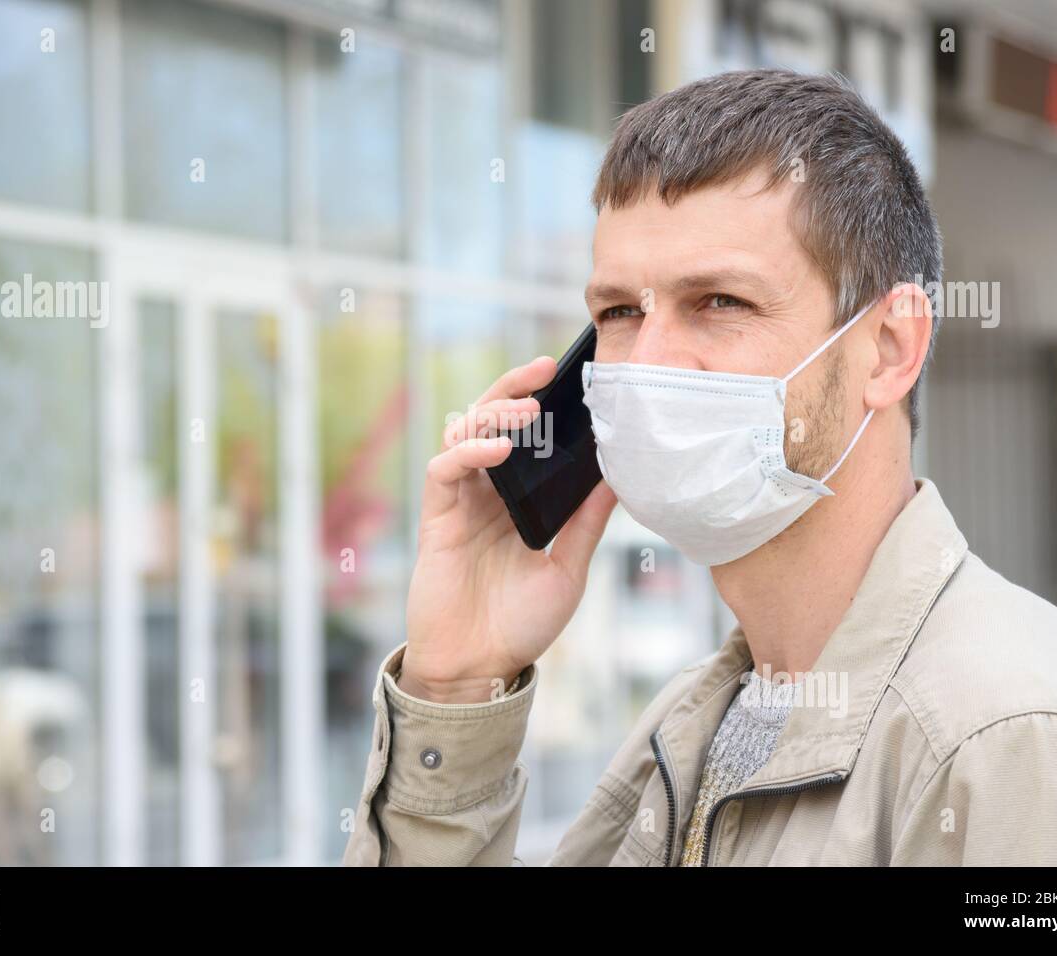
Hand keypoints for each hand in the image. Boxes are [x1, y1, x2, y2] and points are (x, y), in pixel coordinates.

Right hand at [400, 356, 616, 702]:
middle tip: (543, 369)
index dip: (544, 405)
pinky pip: (445, 469)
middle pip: (492, 420)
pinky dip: (469, 450)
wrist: (478, 669)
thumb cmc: (520, 624)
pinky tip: (497, 449)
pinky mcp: (436, 517)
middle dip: (514, 389)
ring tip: (529, 410)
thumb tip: (620, 478)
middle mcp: (488, 493)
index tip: (575, 381)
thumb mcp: (569, 568)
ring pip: (465, 432)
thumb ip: (587, 522)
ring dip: (494, 413)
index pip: (529, 437)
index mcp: (518, 501)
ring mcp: (460, 502)